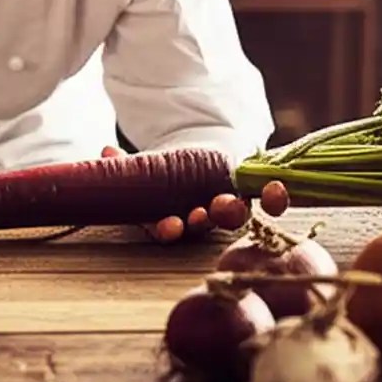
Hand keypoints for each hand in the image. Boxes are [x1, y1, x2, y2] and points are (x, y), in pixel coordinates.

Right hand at [98, 146, 288, 243]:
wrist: (207, 158)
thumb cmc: (170, 170)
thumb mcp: (144, 167)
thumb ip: (125, 164)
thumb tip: (105, 152)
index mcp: (172, 217)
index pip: (167, 229)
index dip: (167, 228)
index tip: (168, 226)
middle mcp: (201, 219)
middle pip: (202, 226)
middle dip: (200, 221)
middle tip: (199, 215)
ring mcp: (227, 207)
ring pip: (232, 216)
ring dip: (230, 211)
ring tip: (226, 201)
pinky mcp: (251, 192)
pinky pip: (266, 201)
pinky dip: (273, 198)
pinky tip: (276, 189)